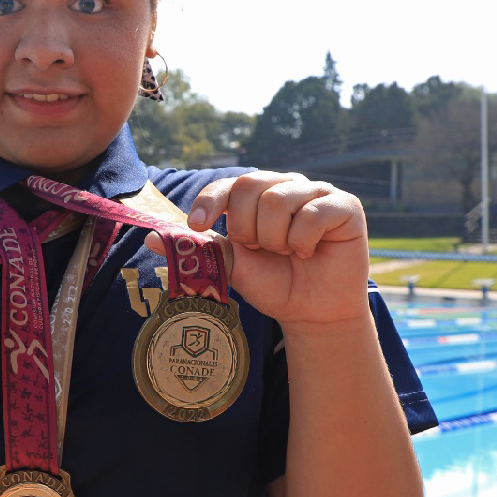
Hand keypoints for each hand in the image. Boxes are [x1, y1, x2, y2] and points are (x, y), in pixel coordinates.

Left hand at [146, 171, 369, 329]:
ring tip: (286, 253)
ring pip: (279, 199)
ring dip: (276, 238)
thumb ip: (200, 249)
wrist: (312, 312)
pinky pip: (313, 213)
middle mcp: (284, 186)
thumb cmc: (273, 284)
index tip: (197, 226)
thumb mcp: (233, 267)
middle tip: (259, 250)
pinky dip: (304, 241)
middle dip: (246, 227)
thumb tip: (151, 238)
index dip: (209, 201)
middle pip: (249, 186)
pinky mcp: (345, 205)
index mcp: (255, 196)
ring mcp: (316, 192)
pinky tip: (310, 253)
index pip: (226, 184)